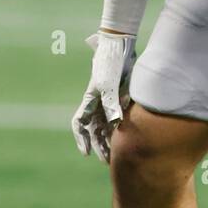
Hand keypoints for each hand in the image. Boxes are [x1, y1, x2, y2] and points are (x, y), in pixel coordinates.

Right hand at [71, 32, 136, 162]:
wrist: (122, 47)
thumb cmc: (111, 63)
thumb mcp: (109, 83)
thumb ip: (111, 103)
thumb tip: (114, 123)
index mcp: (89, 100)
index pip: (80, 124)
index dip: (81, 139)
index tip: (86, 153)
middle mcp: (98, 104)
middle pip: (94, 130)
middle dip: (98, 146)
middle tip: (106, 160)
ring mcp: (109, 102)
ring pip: (106, 127)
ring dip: (109, 141)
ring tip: (115, 156)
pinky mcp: (121, 99)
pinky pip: (119, 119)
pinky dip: (120, 131)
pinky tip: (127, 141)